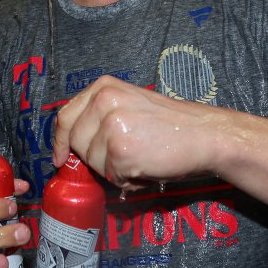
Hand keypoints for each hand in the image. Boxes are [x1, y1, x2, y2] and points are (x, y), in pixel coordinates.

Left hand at [52, 76, 224, 188]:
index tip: (60, 157)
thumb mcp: (129, 105)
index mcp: (103, 87)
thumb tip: (70, 143)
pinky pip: (112, 177)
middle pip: (76, 144)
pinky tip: (148, 166)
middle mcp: (104, 101)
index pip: (65, 117)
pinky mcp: (121, 151)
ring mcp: (111, 126)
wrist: (206, 135)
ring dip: (114, 170)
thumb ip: (99, 116)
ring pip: (93, 163)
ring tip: (142, 157)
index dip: (60, 141)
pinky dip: (129, 180)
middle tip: (128, 153)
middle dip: (96, 158)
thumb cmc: (171, 125)